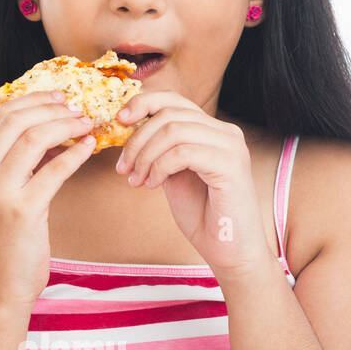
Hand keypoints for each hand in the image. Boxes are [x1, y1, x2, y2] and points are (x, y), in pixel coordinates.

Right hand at [0, 89, 97, 307]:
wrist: (0, 284)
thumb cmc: (7, 240)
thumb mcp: (3, 195)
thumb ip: (17, 164)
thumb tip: (50, 130)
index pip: (0, 116)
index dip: (33, 99)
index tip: (59, 96)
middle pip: (15, 120)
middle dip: (50, 106)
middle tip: (77, 106)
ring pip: (33, 138)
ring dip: (65, 125)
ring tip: (87, 124)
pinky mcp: (22, 211)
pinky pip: (54, 170)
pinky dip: (75, 154)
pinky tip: (89, 147)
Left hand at [114, 92, 272, 274]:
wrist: (229, 249)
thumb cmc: (202, 214)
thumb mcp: (172, 173)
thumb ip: (160, 149)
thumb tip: (129, 128)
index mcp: (212, 130)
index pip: (173, 100)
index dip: (142, 103)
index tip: (119, 120)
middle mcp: (225, 132)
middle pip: (169, 114)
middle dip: (137, 140)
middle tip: (123, 168)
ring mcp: (231, 147)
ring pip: (173, 131)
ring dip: (145, 156)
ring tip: (136, 180)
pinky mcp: (231, 166)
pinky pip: (182, 153)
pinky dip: (159, 167)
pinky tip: (153, 185)